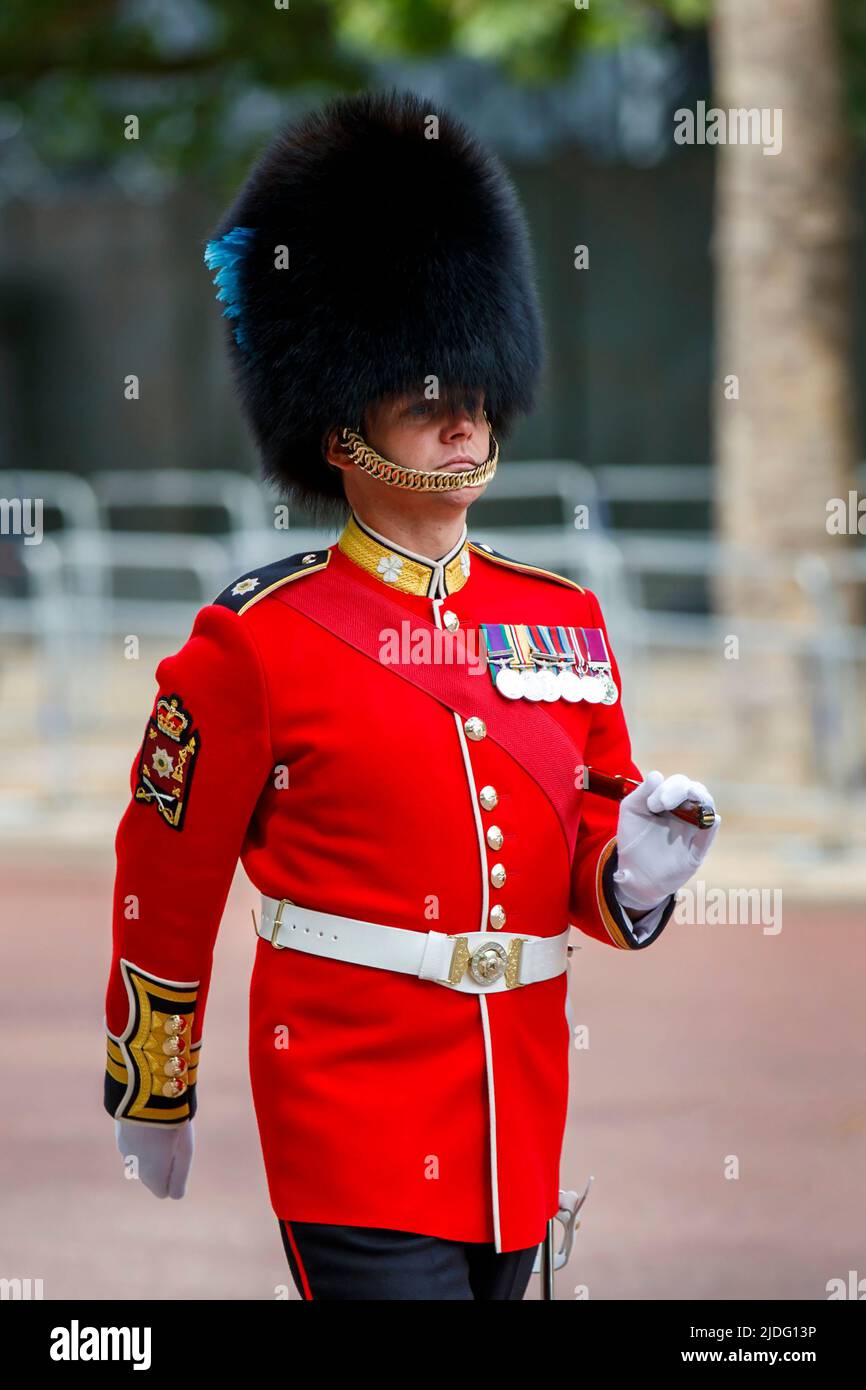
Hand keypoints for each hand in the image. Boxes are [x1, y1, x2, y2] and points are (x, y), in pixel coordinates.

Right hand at [115, 1118, 193, 1198]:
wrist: (144, 1095)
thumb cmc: (171, 1123)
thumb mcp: (184, 1151)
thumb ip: (179, 1176)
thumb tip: (176, 1195)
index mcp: (153, 1175)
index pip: (163, 1192)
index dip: (173, 1177)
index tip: (178, 1156)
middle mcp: (136, 1169)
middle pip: (152, 1176)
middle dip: (161, 1163)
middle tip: (171, 1139)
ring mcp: (125, 1152)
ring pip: (141, 1159)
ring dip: (150, 1149)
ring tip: (160, 1127)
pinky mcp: (120, 1137)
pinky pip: (134, 1145)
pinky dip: (141, 1138)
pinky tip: (148, 1122)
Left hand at [612, 770, 719, 912]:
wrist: (634, 875)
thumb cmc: (633, 840)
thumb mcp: (631, 813)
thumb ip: (640, 793)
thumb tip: (656, 775)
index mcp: (669, 801)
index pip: (679, 783)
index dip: (668, 788)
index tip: (651, 804)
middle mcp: (684, 813)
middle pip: (695, 791)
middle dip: (681, 790)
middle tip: (662, 803)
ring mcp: (692, 831)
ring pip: (707, 809)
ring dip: (702, 800)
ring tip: (693, 798)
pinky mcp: (696, 852)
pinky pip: (708, 836)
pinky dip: (711, 825)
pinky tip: (711, 819)